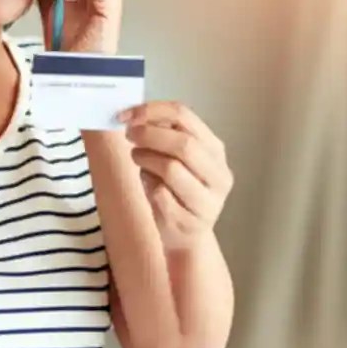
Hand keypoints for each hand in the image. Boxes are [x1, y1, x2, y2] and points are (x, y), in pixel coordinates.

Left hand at [119, 101, 233, 248]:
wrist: (188, 237)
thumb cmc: (178, 191)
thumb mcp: (178, 158)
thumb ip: (165, 135)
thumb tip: (134, 115)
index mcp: (216, 150)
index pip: (185, 116)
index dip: (152, 110)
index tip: (127, 114)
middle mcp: (219, 174)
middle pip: (183, 143)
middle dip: (148, 134)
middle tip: (129, 134)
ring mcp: (208, 200)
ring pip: (171, 168)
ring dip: (145, 159)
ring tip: (138, 158)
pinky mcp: (190, 221)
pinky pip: (160, 194)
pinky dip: (148, 185)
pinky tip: (149, 185)